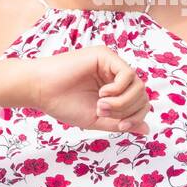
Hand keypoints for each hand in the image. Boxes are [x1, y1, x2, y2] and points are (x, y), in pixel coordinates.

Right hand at [31, 45, 150, 133]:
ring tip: (100, 105)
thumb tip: (147, 130)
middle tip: (102, 112)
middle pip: (142, 95)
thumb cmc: (62, 104)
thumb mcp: (96, 120)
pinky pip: (127, 75)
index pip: (139, 102)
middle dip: (127, 110)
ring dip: (122, 102)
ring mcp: (111, 64)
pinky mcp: (105, 56)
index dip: (136, 117)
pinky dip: (118, 90)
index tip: (119, 126)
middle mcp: (114, 75)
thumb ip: (120, 124)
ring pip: (138, 86)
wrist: (40, 90)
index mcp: (113, 89)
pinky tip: (102, 94)